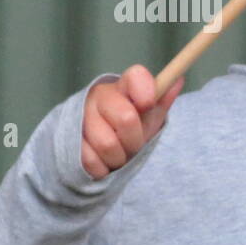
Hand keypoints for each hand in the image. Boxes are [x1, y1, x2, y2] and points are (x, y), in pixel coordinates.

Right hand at [81, 65, 182, 179]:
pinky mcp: (68, 140)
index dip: (145, 90)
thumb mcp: (151, 115)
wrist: (102, 148)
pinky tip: (103, 161)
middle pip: (126, 118)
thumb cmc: (133, 128)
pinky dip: (103, 168)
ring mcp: (81, 116)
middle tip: (134, 145)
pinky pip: (91, 160)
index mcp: (124, 87)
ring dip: (119, 157)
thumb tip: (177, 80)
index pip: (136, 76)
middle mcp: (100, 97)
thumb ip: (162, 98)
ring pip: (108, 144)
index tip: (148, 104)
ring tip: (119, 153)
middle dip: (135, 140)